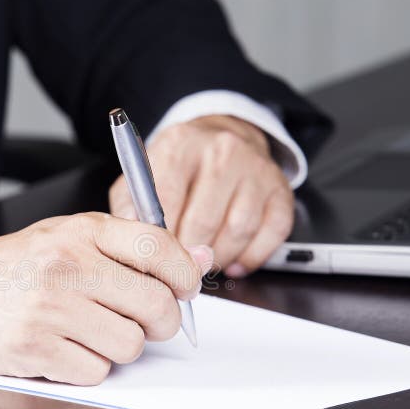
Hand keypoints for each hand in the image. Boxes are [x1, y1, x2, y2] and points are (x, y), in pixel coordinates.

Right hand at [0, 212, 212, 384]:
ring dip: (121, 346)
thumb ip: (136, 248)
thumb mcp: (76, 237)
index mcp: (83, 231)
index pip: (158, 247)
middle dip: (160, 321)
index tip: (183, 288)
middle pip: (155, 305)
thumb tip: (200, 260)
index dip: (184, 275)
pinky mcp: (34, 348)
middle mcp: (67, 265)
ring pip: (130, 345)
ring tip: (94, 331)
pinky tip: (68, 346)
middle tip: (143, 319)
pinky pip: (96, 371)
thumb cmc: (23, 265)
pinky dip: (89, 365)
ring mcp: (49, 308)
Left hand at [109, 115, 293, 277]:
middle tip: (177, 271)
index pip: (166, 202)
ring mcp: (255, 170)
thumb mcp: (142, 176)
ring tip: (202, 264)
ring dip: (217, 259)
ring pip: (237, 232)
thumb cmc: (178, 166)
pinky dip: (250, 258)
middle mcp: (222, 152)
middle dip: (187, 256)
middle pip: (202, 222)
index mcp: (180, 146)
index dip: (160, 241)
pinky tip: (232, 260)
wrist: (223, 137)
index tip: (155, 261)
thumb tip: (130, 245)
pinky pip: (269, 236)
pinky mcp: (280, 190)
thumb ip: (130, 208)